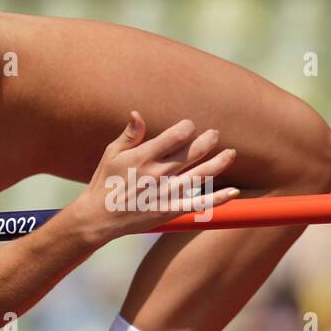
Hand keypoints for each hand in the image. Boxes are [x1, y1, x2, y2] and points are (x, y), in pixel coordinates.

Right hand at [70, 112, 239, 245]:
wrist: (97, 218)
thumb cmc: (104, 183)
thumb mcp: (111, 155)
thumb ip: (129, 135)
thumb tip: (138, 113)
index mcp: (143, 157)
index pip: (176, 135)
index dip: (187, 127)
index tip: (189, 127)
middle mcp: (157, 173)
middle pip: (193, 152)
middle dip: (208, 140)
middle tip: (214, 134)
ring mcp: (165, 193)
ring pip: (201, 174)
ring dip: (220, 163)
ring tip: (231, 154)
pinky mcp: (169, 210)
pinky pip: (198, 204)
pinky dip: (218, 199)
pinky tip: (233, 192)